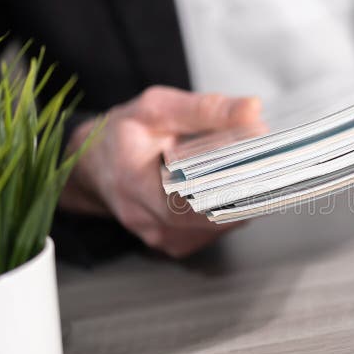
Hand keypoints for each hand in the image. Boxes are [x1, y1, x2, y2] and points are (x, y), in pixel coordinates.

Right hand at [60, 86, 261, 256]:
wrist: (95, 165)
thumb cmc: (124, 135)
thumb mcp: (158, 108)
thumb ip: (205, 109)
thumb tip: (251, 110)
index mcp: (137, 185)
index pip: (196, 199)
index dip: (234, 184)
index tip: (257, 164)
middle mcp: (148, 220)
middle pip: (214, 216)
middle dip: (242, 189)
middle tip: (258, 162)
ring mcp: (161, 238)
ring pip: (219, 227)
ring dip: (236, 200)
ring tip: (237, 170)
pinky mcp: (174, 245)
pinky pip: (213, 232)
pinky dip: (225, 211)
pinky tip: (221, 188)